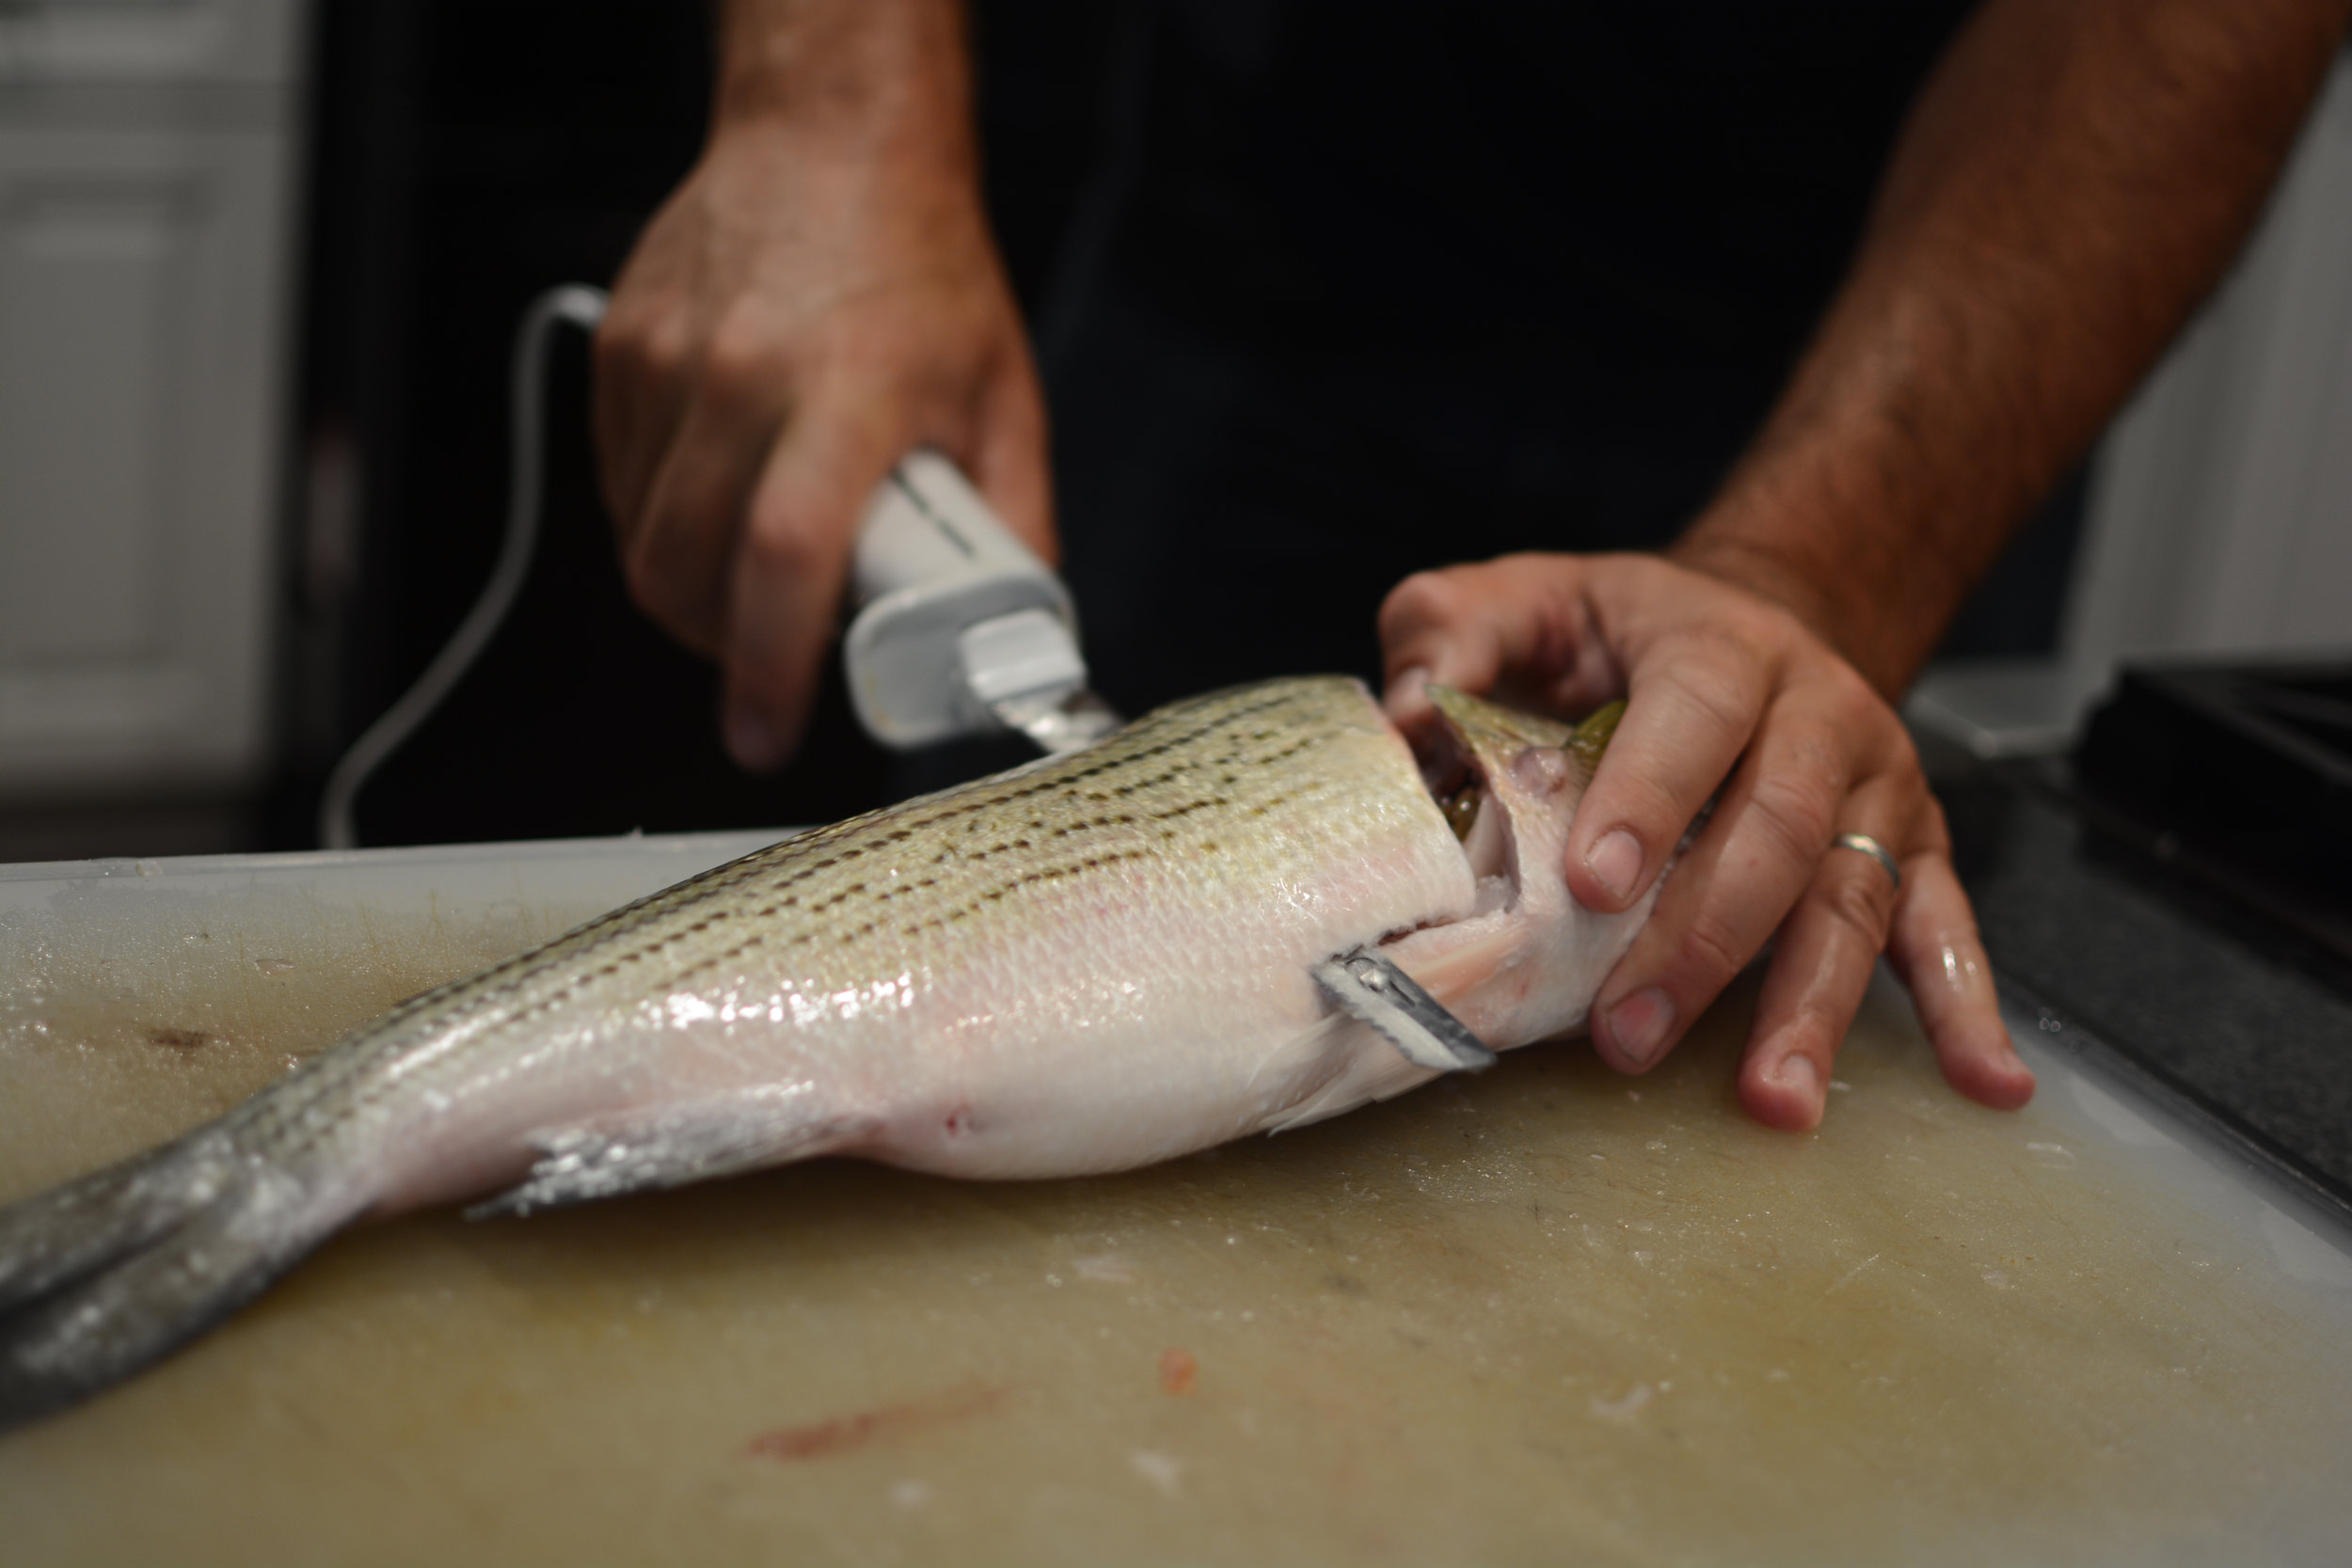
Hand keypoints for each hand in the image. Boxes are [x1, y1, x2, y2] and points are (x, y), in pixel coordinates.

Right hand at [593, 102, 1050, 769]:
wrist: (833, 143)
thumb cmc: (922, 270)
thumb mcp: (1004, 399)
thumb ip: (1015, 527)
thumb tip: (1023, 638)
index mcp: (850, 391)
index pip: (786, 557)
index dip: (770, 666)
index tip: (770, 734)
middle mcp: (742, 374)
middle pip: (688, 571)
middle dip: (722, 652)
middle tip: (770, 667)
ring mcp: (666, 360)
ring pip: (640, 543)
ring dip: (688, 598)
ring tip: (752, 586)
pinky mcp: (619, 352)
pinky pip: (619, 487)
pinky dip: (661, 527)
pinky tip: (717, 507)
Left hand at [1379, 552, 2033, 1129]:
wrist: (1752, 621)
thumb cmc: (1617, 632)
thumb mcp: (1526, 597)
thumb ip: (1453, 633)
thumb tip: (1405, 716)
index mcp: (1718, 645)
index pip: (1692, 715)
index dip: (1650, 797)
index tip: (1596, 885)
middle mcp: (1818, 713)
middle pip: (1776, 829)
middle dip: (1704, 940)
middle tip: (1629, 1033)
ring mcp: (1876, 786)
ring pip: (1856, 896)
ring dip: (1813, 1005)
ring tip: (1773, 1099)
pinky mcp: (1912, 844)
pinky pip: (1944, 924)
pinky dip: (1966, 1005)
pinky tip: (1985, 1082)